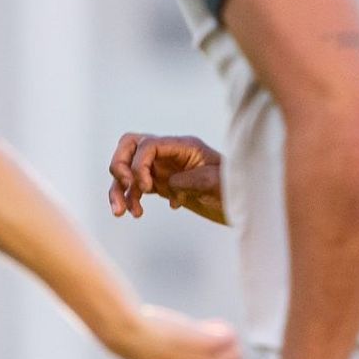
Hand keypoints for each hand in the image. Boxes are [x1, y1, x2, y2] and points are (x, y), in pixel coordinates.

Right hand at [108, 131, 227, 223]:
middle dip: (120, 165)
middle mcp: (168, 153)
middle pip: (129, 145)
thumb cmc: (232, 187)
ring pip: (127, 169)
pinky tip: (135, 214)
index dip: (139, 164)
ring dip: (118, 189)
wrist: (239, 203)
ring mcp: (162, 167)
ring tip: (120, 212)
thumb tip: (167, 183)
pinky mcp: (160, 184)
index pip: (148, 144)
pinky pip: (135, 187)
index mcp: (182, 146)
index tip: (147, 188)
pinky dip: (129, 199)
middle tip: (126, 186)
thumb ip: (192, 179)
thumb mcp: (217, 182)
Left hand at [109, 302, 242, 358]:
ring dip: (225, 338)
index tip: (207, 350)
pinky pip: (230, 335)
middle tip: (210, 337)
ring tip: (206, 329)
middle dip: (228, 351)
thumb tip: (220, 357)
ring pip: (235, 351)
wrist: (132, 335)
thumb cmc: (146, 348)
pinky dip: (222, 327)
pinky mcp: (209, 343)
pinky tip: (206, 324)